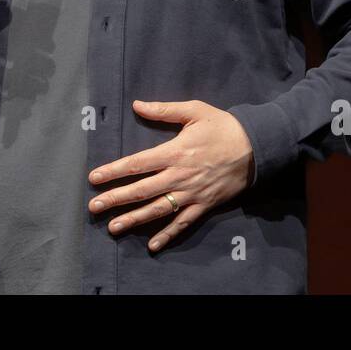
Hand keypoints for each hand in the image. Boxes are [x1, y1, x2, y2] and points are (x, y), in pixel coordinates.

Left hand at [87, 99, 254, 252]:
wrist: (256, 146)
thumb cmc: (223, 126)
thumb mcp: (194, 110)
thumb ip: (164, 110)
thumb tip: (137, 105)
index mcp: (174, 152)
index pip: (136, 163)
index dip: (113, 171)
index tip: (94, 178)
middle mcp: (179, 176)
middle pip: (141, 190)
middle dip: (115, 199)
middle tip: (94, 207)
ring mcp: (191, 194)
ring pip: (157, 210)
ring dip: (133, 219)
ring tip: (113, 227)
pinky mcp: (204, 205)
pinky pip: (182, 223)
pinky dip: (167, 235)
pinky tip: (152, 245)